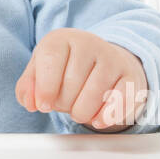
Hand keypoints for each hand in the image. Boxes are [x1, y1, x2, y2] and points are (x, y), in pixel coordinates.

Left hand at [15, 28, 148, 130]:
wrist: (105, 63)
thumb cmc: (67, 70)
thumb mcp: (41, 72)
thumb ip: (28, 88)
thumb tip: (30, 102)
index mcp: (62, 39)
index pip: (50, 61)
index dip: (44, 88)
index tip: (43, 105)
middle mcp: (89, 43)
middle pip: (70, 84)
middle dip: (63, 103)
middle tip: (65, 102)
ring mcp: (112, 58)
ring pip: (93, 96)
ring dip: (81, 113)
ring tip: (79, 109)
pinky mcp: (131, 76)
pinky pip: (119, 102)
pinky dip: (106, 117)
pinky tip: (97, 119)